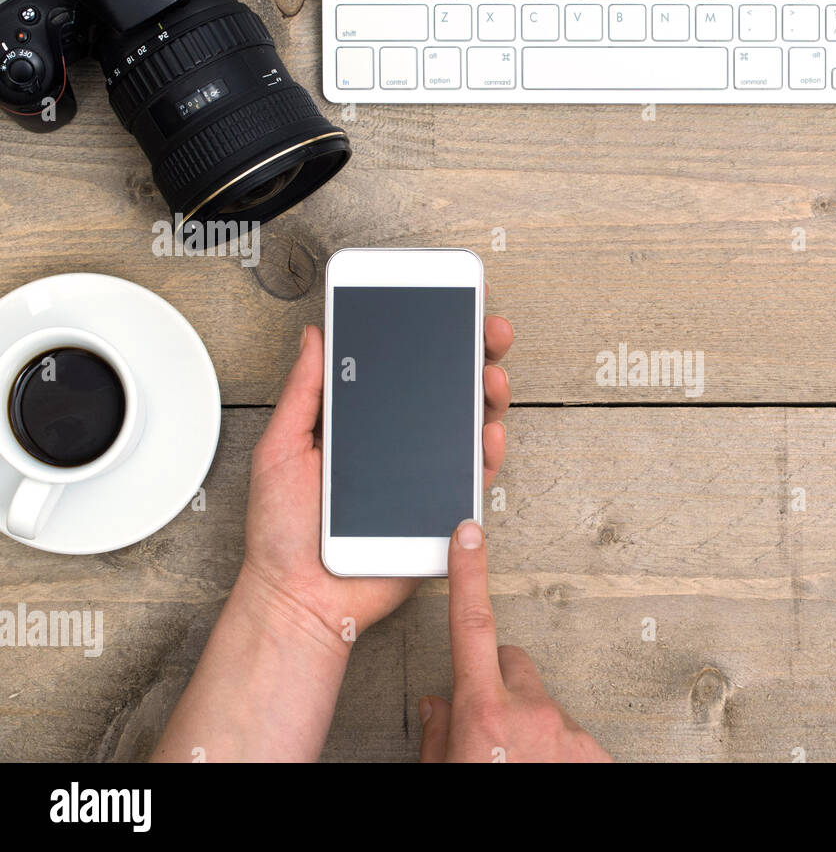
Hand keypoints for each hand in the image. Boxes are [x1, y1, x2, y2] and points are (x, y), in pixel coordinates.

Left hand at [241, 318, 514, 645]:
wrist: (301, 598)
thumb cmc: (283, 533)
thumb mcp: (281, 448)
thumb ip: (303, 393)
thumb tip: (314, 334)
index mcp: (361, 423)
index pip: (402, 368)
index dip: (427, 334)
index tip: (445, 303)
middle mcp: (397, 444)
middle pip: (447, 388)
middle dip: (475, 353)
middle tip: (488, 330)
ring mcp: (423, 474)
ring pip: (468, 424)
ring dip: (488, 394)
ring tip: (489, 376)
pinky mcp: (442, 509)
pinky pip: (473, 475)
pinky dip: (486, 450)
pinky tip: (486, 431)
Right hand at [418, 521, 611, 762]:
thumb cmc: (480, 809)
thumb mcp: (439, 774)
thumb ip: (439, 734)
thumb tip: (440, 707)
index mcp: (483, 714)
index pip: (472, 625)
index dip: (469, 574)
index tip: (470, 536)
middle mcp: (531, 715)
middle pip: (514, 665)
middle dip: (498, 685)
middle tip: (489, 728)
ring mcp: (569, 734)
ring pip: (544, 707)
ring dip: (529, 727)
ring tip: (517, 763)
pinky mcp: (596, 755)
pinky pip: (572, 738)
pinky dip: (557, 753)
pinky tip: (540, 769)